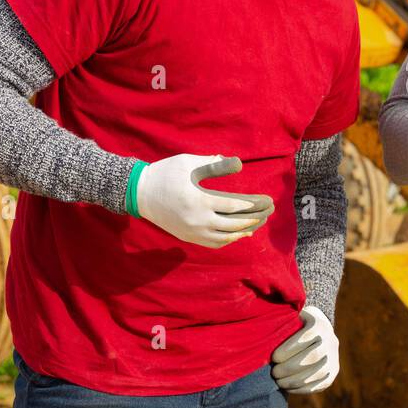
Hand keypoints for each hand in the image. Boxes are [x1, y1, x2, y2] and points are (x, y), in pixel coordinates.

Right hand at [132, 153, 270, 248]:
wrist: (139, 193)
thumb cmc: (166, 173)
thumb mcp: (189, 163)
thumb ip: (214, 164)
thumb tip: (239, 163)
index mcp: (199, 200)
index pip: (234, 206)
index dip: (252, 205)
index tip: (266, 201)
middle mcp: (197, 220)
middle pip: (234, 224)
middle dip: (255, 218)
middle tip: (269, 211)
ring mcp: (192, 232)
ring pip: (226, 237)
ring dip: (245, 231)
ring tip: (258, 223)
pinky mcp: (187, 237)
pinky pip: (214, 243)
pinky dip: (229, 240)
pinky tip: (240, 234)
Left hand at [271, 306, 338, 393]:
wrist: (319, 332)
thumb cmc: (295, 324)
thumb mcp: (291, 317)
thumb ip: (281, 322)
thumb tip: (262, 329)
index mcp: (320, 325)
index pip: (306, 337)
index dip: (288, 349)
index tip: (273, 357)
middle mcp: (331, 341)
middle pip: (312, 357)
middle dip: (290, 367)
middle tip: (274, 372)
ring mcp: (334, 358)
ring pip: (317, 373)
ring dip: (295, 381)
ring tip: (279, 382)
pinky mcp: (333, 373)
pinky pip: (319, 384)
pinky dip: (302, 389)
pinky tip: (287, 388)